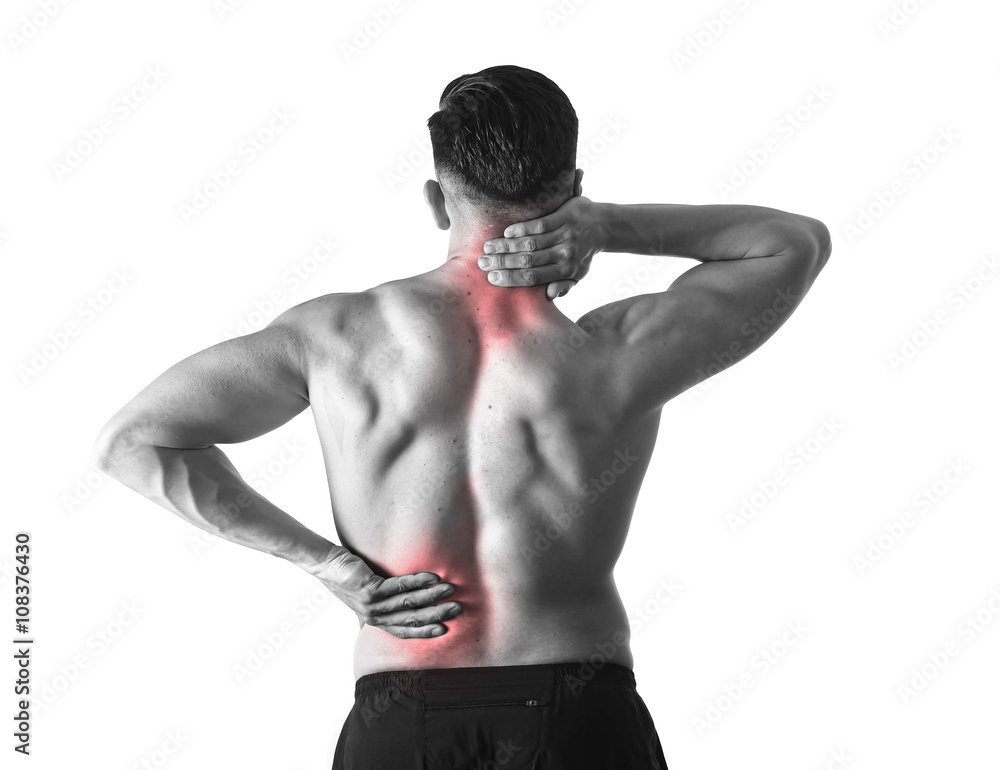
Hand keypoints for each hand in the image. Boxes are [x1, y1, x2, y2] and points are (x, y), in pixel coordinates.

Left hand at [310, 546, 461, 638]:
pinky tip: (432, 577)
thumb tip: (400, 615)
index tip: (446, 629)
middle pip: (411, 618)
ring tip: (450, 589)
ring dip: (432, 596)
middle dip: (436, 614)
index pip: (405, 630)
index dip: (426, 631)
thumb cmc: (351, 579)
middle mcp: (374, 616)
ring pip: (407, 602)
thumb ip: (383, 608)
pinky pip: (397, 586)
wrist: (328, 565)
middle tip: (458, 609)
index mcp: (377, 621)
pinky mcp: (369, 589)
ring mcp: (371, 604)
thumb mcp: (369, 597)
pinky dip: (417, 582)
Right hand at [480, 195, 605, 299]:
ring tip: (488, 248)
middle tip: (482, 263)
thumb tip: (546, 297)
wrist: (603, 226)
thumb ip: (562, 286)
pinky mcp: (565, 217)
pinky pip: (539, 224)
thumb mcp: (577, 276)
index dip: (510, 279)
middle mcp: (565, 255)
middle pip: (528, 261)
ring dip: (506, 246)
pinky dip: (521, 229)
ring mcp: (565, 235)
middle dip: (502, 263)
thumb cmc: (584, 254)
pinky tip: (506, 232)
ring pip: (530, 243)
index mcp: (566, 272)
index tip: (491, 278)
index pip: (533, 278)